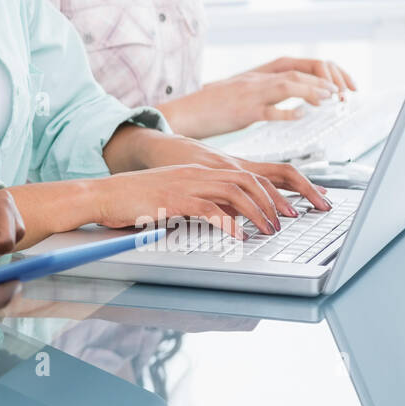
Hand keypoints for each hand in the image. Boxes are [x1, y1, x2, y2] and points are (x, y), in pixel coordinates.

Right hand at [114, 132, 332, 235]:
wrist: (105, 194)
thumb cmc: (139, 200)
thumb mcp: (179, 198)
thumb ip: (206, 203)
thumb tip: (234, 219)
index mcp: (204, 170)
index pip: (251, 173)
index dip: (279, 188)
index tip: (299, 204)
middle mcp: (200, 172)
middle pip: (251, 178)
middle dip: (278, 199)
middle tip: (292, 219)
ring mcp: (187, 183)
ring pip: (236, 190)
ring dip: (258, 212)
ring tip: (270, 229)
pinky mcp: (173, 198)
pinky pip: (209, 207)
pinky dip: (228, 221)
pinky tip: (238, 235)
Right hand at [164, 62, 353, 137]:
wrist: (185, 112)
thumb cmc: (214, 105)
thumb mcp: (243, 90)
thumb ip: (268, 90)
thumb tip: (297, 97)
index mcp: (259, 73)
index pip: (299, 62)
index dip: (326, 70)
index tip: (343, 85)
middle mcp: (257, 78)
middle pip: (298, 68)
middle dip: (327, 79)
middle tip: (343, 94)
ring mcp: (249, 93)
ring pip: (287, 83)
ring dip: (313, 90)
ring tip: (330, 99)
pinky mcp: (242, 111)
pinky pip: (268, 109)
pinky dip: (287, 111)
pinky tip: (300, 115)